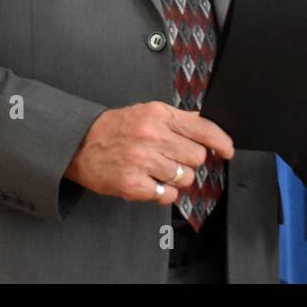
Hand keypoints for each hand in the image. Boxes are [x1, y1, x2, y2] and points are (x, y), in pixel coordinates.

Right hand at [64, 102, 233, 204]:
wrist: (79, 145)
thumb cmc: (115, 129)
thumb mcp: (147, 112)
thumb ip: (177, 118)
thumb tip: (204, 123)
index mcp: (159, 115)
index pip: (202, 129)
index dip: (221, 142)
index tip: (227, 151)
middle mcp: (153, 136)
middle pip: (197, 157)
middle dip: (189, 160)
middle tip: (173, 158)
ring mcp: (143, 161)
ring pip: (185, 177)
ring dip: (177, 178)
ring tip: (159, 170)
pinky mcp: (134, 184)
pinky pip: (168, 195)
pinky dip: (164, 192)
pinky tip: (151, 182)